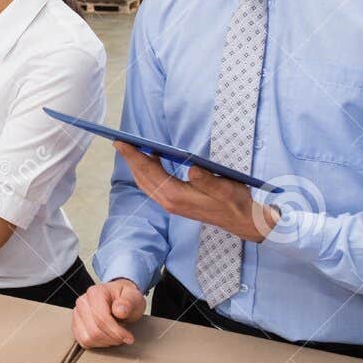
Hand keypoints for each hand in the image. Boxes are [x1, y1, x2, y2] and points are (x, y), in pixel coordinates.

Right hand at [73, 278, 145, 347]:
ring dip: (105, 342)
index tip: (129, 338)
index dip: (117, 332)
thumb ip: (128, 303)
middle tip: (124, 337)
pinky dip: (97, 344)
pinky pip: (83, 342)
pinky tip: (107, 337)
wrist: (119, 298)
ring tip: (115, 334)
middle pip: (94, 331)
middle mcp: (82, 302)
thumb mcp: (133, 297)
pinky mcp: (76, 325)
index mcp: (95, 293)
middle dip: (112, 338)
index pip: (102, 319)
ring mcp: (77, 314)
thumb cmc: (125, 298)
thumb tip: (120, 311)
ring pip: (88, 339)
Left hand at [114, 142, 278, 242]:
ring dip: (137, 166)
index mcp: (178, 196)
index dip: (134, 156)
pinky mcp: (175, 204)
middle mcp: (169, 202)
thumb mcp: (226, 189)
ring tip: (131, 148)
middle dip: (130, 159)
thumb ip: (208, 181)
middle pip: (142, 177)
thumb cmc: (235, 202)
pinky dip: (147, 172)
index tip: (120, 142)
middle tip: (119, 141)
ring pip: (146, 183)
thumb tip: (193, 169)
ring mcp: (171, 204)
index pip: (150, 172)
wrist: (243, 221)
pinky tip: (151, 160)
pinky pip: (153, 186)